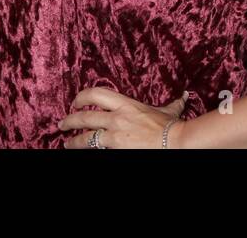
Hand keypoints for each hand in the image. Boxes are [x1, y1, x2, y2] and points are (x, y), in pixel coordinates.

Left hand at [59, 87, 187, 148]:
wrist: (176, 142)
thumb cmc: (171, 127)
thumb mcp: (169, 111)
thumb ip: (173, 104)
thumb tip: (184, 96)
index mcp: (126, 104)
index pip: (96, 94)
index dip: (82, 97)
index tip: (75, 102)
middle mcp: (116, 118)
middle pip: (84, 116)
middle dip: (70, 120)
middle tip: (62, 124)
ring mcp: (115, 136)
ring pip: (86, 138)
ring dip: (74, 141)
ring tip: (67, 143)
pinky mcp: (116, 150)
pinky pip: (97, 150)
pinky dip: (88, 151)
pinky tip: (82, 153)